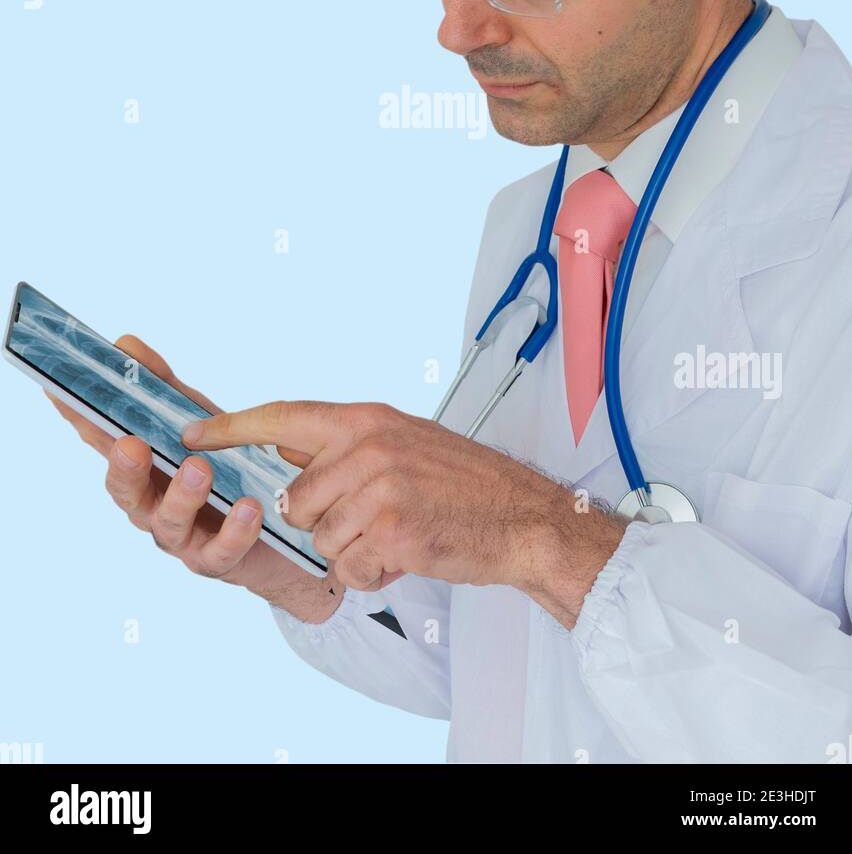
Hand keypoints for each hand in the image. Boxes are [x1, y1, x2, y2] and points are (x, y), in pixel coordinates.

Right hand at [43, 336, 337, 613]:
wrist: (277, 523)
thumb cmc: (224, 466)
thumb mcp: (195, 419)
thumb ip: (162, 386)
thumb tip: (127, 345)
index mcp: (141, 468)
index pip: (103, 441)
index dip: (81, 420)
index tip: (63, 394)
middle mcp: (152, 504)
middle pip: (125, 491)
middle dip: (124, 468)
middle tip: (131, 445)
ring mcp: (182, 535)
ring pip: (169, 523)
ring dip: (181, 496)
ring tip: (198, 469)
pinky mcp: (218, 559)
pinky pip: (220, 551)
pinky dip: (234, 531)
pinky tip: (248, 508)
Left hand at [180, 398, 574, 593]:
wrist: (523, 517)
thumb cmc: (463, 484)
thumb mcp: (402, 441)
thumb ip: (346, 446)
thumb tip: (285, 453)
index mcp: (367, 419)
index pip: (282, 416)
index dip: (232, 427)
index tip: (191, 433)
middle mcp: (368, 446)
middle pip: (294, 498)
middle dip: (321, 523)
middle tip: (371, 522)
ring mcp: (379, 488)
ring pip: (319, 537)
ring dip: (351, 552)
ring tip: (396, 537)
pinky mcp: (391, 532)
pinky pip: (348, 568)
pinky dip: (371, 574)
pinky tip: (406, 555)